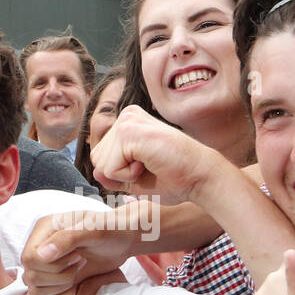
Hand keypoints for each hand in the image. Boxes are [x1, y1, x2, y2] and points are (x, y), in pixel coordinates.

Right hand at [20, 213, 133, 294]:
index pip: (29, 258)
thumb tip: (41, 255)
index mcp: (44, 230)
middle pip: (30, 277)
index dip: (52, 265)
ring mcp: (46, 266)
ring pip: (36, 291)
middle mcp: (40, 247)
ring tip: (80, 271)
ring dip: (60, 289)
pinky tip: (77, 286)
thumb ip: (66, 240)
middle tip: (81, 262)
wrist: (123, 240)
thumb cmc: (110, 229)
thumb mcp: (92, 230)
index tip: (78, 256)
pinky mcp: (54, 281)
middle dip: (59, 277)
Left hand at [91, 106, 217, 203]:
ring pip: (101, 165)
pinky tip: (150, 163)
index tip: (148, 166)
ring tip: (151, 164)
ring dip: (125, 175)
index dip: (121, 173)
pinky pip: (109, 168)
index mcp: (128, 122)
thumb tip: (95, 171)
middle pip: (97, 159)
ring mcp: (127, 121)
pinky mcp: (129, 131)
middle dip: (120, 173)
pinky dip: (128, 176)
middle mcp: (126, 116)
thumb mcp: (135, 179)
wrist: (200, 176)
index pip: (102, 157)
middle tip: (150, 166)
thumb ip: (112, 175)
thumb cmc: (174, 177)